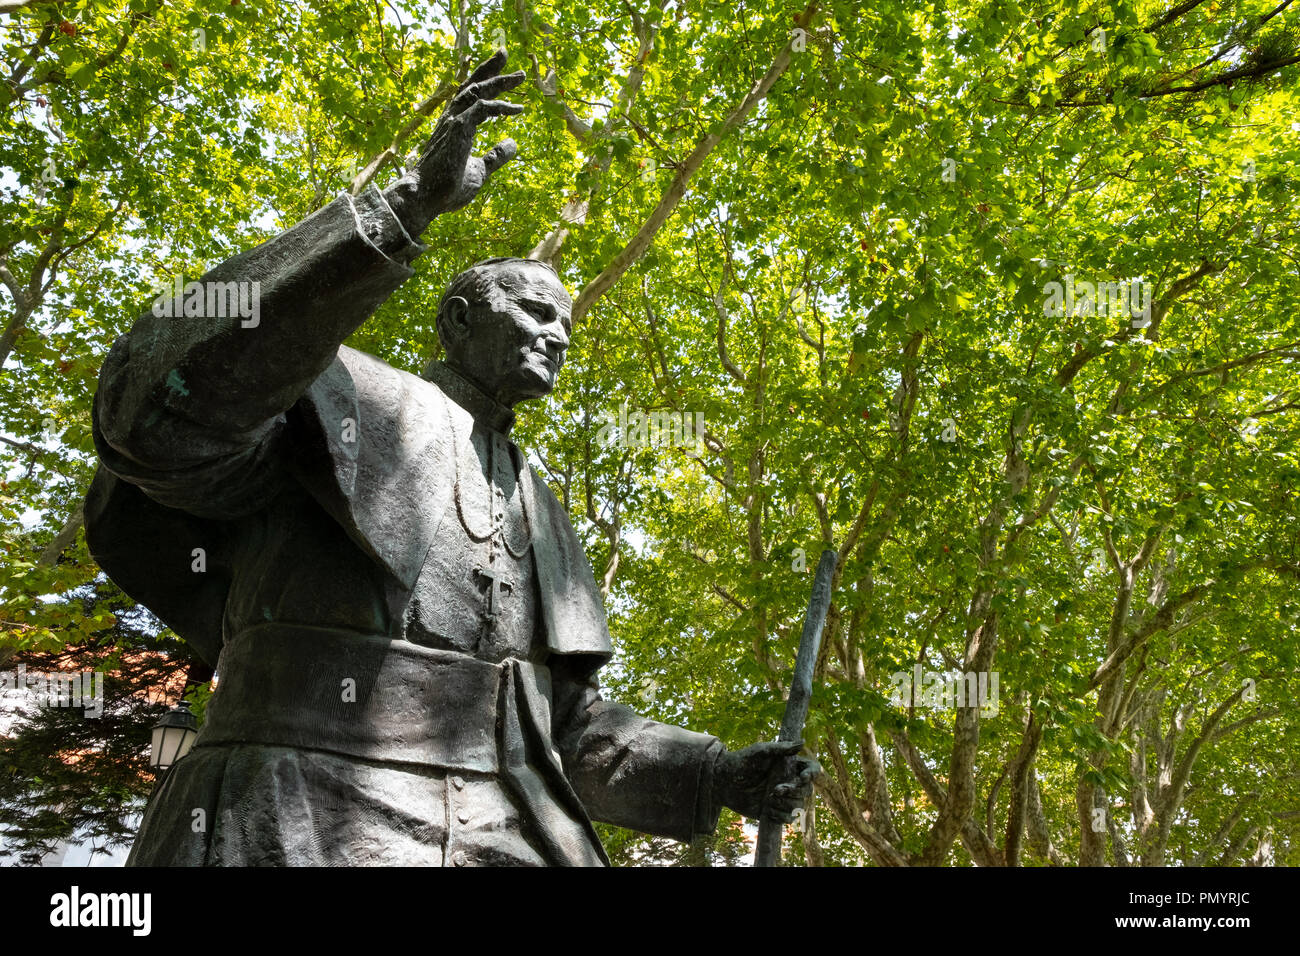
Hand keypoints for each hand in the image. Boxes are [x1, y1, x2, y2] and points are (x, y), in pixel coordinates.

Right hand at [384, 50, 525, 236]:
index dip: (485, 80)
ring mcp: (453, 122)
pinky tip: (516, 110)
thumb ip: (496, 156)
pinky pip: (481, 109)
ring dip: (498, 81)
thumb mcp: (479, 170)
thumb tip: (514, 143)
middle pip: (471, 85)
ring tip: (519, 76)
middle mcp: (451, 118)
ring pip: (476, 92)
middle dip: (490, 69)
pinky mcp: (458, 130)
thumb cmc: (446, 188)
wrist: (425, 200)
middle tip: (505, 53)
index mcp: (454, 125)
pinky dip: (499, 107)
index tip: (503, 70)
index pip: (470, 96)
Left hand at [713, 741, 821, 821]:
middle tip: (775, 789)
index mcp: (788, 766)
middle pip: (807, 790)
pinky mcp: (774, 811)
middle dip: (793, 791)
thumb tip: (802, 743)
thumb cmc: (741, 761)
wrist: (723, 782)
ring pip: (799, 805)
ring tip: (768, 798)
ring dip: (785, 803)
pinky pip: (788, 818)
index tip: (803, 778)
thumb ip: (781, 749)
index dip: (812, 774)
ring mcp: (782, 798)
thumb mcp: (760, 751)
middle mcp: (788, 781)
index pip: (811, 769)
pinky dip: (779, 815)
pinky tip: (766, 808)